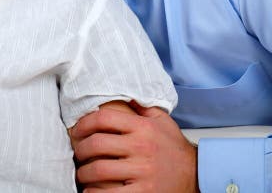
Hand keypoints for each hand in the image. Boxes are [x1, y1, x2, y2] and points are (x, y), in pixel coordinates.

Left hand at [69, 101, 197, 191]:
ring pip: (98, 170)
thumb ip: (140, 106)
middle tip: (77, 154)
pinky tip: (92, 190)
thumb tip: (119, 92)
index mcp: (143, 128)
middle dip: (79, 150)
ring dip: (84, 174)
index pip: (102, 119)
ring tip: (82, 174)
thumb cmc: (173, 148)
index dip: (83, 124)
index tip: (76, 132)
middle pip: (96, 145)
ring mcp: (144, 172)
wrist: (198, 176)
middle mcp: (142, 148)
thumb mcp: (161, 120)